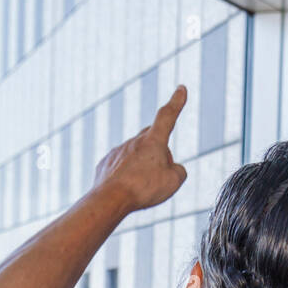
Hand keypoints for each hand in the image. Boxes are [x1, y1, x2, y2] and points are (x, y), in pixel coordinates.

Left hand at [93, 84, 188, 213]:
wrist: (110, 199)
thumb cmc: (144, 188)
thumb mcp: (174, 182)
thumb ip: (178, 171)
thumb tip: (173, 169)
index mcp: (153, 141)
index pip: (167, 116)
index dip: (176, 102)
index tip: (181, 88)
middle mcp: (134, 141)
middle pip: (152, 139)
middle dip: (159, 151)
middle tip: (161, 174)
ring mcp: (118, 151)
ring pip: (136, 156)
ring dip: (143, 169)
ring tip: (141, 188)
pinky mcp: (106, 163)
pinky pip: (121, 166)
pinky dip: (127, 176)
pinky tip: (126, 189)